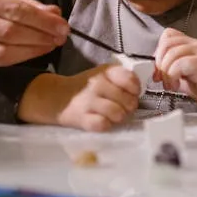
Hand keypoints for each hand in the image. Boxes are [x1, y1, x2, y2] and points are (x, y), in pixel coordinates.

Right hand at [0, 0, 68, 65]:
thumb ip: (29, 3)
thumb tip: (56, 14)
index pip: (13, 10)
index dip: (42, 21)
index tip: (63, 26)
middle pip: (9, 33)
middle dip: (40, 36)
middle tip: (61, 37)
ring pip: (2, 52)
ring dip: (32, 50)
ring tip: (51, 44)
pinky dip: (19, 58)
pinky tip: (34, 51)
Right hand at [20, 65, 140, 131]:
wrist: (58, 97)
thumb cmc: (86, 87)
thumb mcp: (104, 75)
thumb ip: (122, 79)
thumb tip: (139, 93)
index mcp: (106, 71)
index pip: (131, 80)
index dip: (136, 90)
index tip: (132, 94)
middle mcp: (97, 84)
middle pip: (128, 100)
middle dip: (129, 107)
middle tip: (124, 108)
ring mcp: (89, 101)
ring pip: (117, 113)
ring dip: (120, 117)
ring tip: (115, 116)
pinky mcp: (81, 118)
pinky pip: (102, 124)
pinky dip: (106, 125)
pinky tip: (103, 121)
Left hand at [153, 28, 196, 111]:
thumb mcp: (186, 76)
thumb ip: (172, 68)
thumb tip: (155, 70)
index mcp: (193, 46)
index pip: (168, 35)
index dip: (158, 51)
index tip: (158, 69)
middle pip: (167, 42)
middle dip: (159, 62)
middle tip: (161, 78)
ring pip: (171, 53)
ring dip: (165, 72)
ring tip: (171, 85)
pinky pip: (179, 64)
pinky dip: (172, 76)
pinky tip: (177, 86)